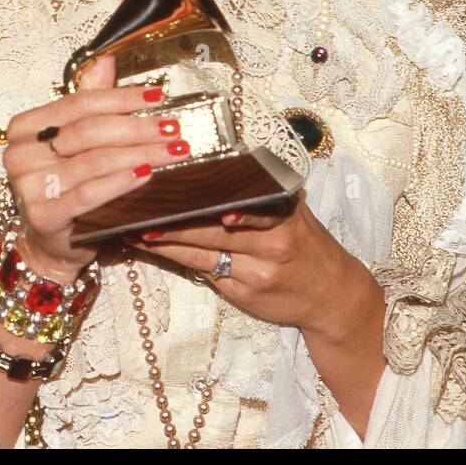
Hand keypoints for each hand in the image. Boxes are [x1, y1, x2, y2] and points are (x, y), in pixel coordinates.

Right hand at [0, 55, 193, 280]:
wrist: (50, 241)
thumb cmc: (66, 184)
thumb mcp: (74, 140)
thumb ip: (89, 100)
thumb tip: (107, 59)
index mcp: (26, 127)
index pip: (79, 103)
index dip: (121, 97)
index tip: (158, 96)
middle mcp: (20, 154)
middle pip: (88, 131)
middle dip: (137, 127)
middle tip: (173, 126)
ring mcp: (28, 187)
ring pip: (94, 161)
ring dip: (139, 153)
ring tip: (172, 150)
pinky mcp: (44, 216)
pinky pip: (90, 193)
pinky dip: (121, 182)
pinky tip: (147, 174)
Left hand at [124, 198, 375, 335]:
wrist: (332, 294)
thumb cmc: (304, 243)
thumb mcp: (291, 209)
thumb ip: (258, 192)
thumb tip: (209, 170)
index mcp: (281, 207)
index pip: (233, 195)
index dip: (199, 192)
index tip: (168, 181)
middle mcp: (272, 237)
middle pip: (211, 226)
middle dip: (171, 218)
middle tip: (136, 205)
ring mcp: (258, 269)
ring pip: (201, 252)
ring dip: (164, 241)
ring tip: (133, 228)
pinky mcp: (245, 293)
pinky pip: (205, 272)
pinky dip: (176, 260)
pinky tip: (153, 249)